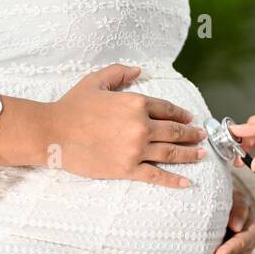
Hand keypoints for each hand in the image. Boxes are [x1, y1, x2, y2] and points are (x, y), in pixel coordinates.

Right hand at [0, 64, 206, 187]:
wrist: (52, 132)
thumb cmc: (71, 106)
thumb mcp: (95, 81)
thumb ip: (119, 73)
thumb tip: (139, 70)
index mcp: (135, 103)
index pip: (167, 109)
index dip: (181, 114)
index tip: (189, 118)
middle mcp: (141, 126)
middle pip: (175, 132)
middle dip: (191, 134)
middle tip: (201, 136)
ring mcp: (136, 149)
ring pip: (171, 153)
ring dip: (190, 154)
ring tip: (201, 154)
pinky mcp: (127, 169)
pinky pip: (156, 175)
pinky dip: (174, 180)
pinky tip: (187, 182)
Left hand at [210, 188, 254, 253]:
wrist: (208, 201)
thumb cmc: (220, 196)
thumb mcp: (231, 196)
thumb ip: (238, 207)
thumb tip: (237, 226)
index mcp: (249, 223)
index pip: (248, 238)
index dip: (235, 248)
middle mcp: (246, 238)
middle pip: (244, 253)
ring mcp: (239, 249)